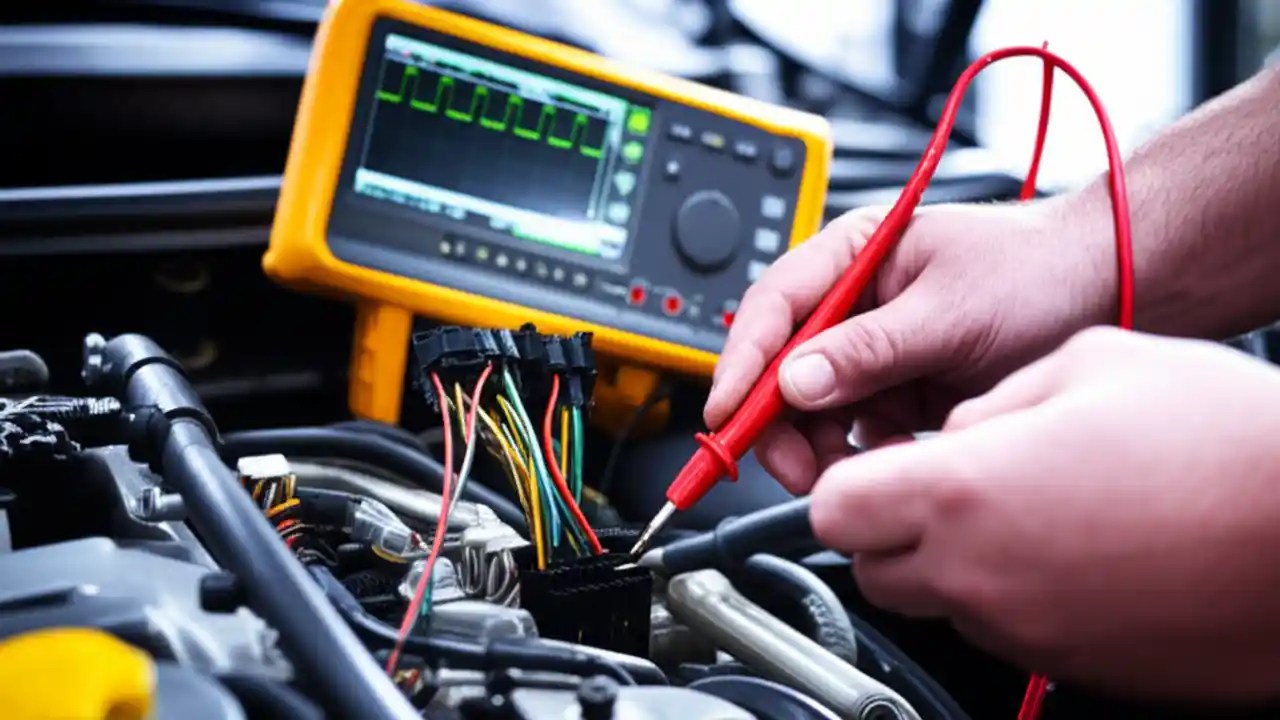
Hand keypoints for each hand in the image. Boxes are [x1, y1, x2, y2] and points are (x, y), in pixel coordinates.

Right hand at [705, 198, 1118, 493]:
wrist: (1113, 292)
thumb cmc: (1041, 271)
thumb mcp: (951, 311)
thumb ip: (870, 349)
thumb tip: (794, 382)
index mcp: (853, 255)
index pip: (773, 307)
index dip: (742, 362)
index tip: (726, 414)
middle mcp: (853, 302)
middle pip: (781, 367)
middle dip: (779, 420)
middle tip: (795, 465)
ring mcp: (874, 349)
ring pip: (813, 408)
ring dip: (822, 444)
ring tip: (856, 467)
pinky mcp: (898, 390)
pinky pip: (855, 431)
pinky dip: (862, 453)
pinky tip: (893, 457)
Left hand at [810, 327, 1279, 700]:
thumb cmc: (1222, 441)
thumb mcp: (1089, 362)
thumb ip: (992, 398)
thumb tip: (956, 428)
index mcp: (963, 489)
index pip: (829, 508)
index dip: (846, 483)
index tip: (873, 467)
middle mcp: (979, 573)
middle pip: (870, 568)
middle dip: (889, 527)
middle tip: (946, 486)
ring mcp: (1024, 631)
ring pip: (936, 603)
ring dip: (950, 561)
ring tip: (1028, 510)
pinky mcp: (1070, 664)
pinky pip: (1003, 631)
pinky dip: (1011, 595)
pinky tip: (1072, 548)